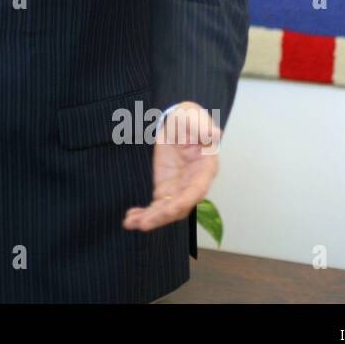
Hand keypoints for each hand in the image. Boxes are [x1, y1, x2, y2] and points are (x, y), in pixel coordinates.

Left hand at [122, 102, 220, 232]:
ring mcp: (179, 188)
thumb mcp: (195, 119)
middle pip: (179, 206)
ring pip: (166, 210)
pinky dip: (144, 213)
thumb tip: (215, 134)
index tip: (168, 211)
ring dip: (149, 219)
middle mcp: (193, 184)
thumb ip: (203, 128)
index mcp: (205, 170)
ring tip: (130, 224)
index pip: (196, 191)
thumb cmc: (191, 119)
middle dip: (162, 217)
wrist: (180, 122)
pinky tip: (130, 219)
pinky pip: (156, 205)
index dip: (183, 202)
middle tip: (143, 224)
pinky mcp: (165, 188)